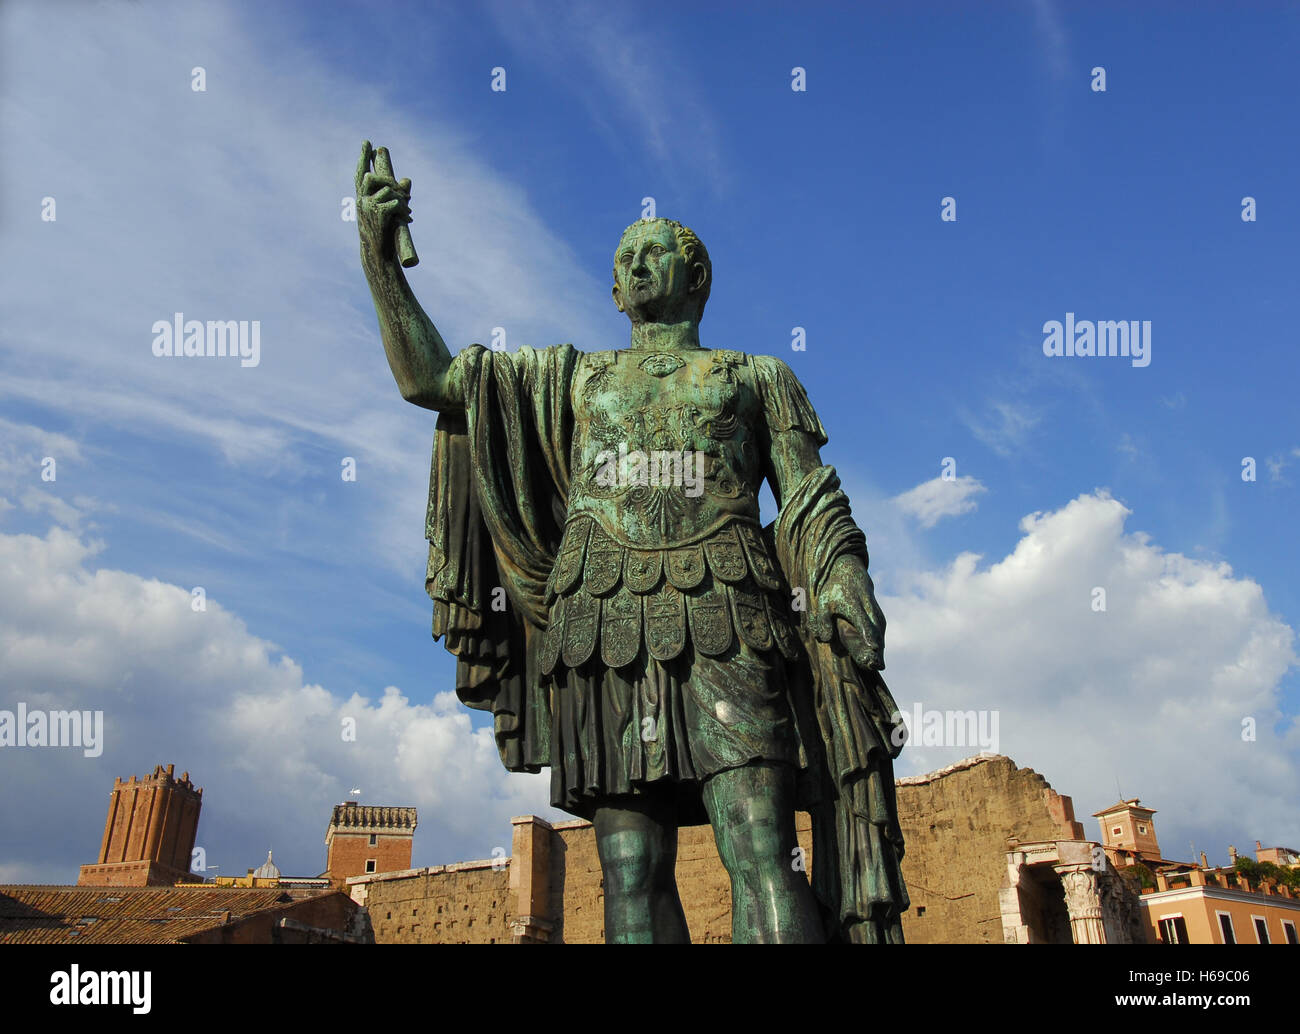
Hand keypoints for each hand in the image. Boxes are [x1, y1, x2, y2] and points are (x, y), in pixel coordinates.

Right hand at [356, 141, 414, 265]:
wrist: (379, 253)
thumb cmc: (383, 233)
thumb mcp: (388, 211)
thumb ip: (396, 194)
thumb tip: (407, 179)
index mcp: (362, 197)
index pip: (360, 173)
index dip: (363, 157)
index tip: (368, 142)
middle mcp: (361, 199)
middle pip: (374, 177)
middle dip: (390, 182)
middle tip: (403, 192)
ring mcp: (367, 206)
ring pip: (389, 190)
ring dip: (402, 199)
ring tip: (408, 211)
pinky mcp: (377, 213)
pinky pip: (395, 202)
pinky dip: (404, 209)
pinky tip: (407, 219)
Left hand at [811, 554, 885, 670]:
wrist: (850, 571)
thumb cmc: (834, 589)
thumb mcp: (823, 602)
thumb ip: (822, 621)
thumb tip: (825, 639)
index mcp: (854, 605)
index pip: (863, 622)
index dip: (869, 635)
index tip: (873, 647)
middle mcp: (868, 607)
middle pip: (876, 629)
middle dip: (878, 647)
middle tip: (878, 666)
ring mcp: (875, 609)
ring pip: (881, 630)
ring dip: (881, 646)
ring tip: (879, 664)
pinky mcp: (878, 613)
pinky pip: (881, 628)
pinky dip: (881, 640)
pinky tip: (878, 653)